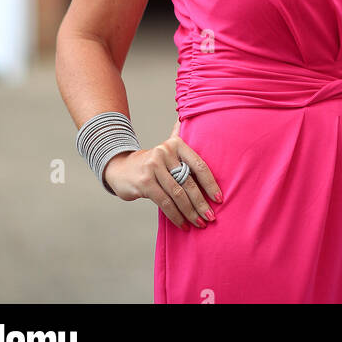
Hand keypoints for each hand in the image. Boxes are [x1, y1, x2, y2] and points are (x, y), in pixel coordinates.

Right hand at [103, 121, 222, 230]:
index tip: (219, 199)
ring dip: (190, 213)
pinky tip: (183, 224)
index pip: (198, 165)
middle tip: (210, 217)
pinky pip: (165, 203)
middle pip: (189, 182)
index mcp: (176, 144)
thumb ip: (178, 134)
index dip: (210, 183)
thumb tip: (188, 116)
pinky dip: (176, 216)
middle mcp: (165, 152)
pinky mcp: (145, 182)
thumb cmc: (152, 162)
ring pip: (178, 195)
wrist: (122, 168)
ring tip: (199, 223)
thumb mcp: (166, 148)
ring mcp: (154, 167)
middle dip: (201, 203)